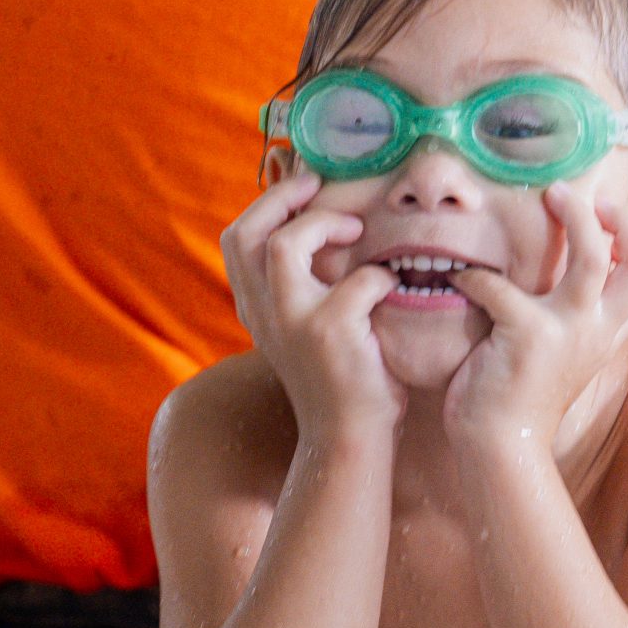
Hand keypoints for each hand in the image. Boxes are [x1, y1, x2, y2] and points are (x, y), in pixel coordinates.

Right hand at [220, 169, 403, 430]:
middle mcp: (263, 313)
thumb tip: (319, 232)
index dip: (266, 204)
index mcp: (255, 308)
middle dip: (284, 198)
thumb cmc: (338, 381)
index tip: (303, 190)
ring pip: (285, 245)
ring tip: (355, 230)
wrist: (347, 441)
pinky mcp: (330, 334)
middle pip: (246, 233)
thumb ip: (300, 290)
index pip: (236, 239)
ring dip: (324, 225)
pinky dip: (381, 277)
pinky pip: (359, 280)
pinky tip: (391, 290)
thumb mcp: (302, 332)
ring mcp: (292, 322)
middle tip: (321, 187)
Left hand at [444, 183, 627, 445]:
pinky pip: (501, 286)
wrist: (502, 449)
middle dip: (621, 218)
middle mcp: (597, 329)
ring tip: (551, 195)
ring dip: (575, 218)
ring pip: (592, 259)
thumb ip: (583, 323)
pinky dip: (474, 276)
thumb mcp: (569, 359)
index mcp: (607, 333)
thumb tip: (585, 286)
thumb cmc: (525, 398)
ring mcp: (567, 332)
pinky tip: (456, 277)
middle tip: (584, 194)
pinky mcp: (527, 337)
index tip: (616, 211)